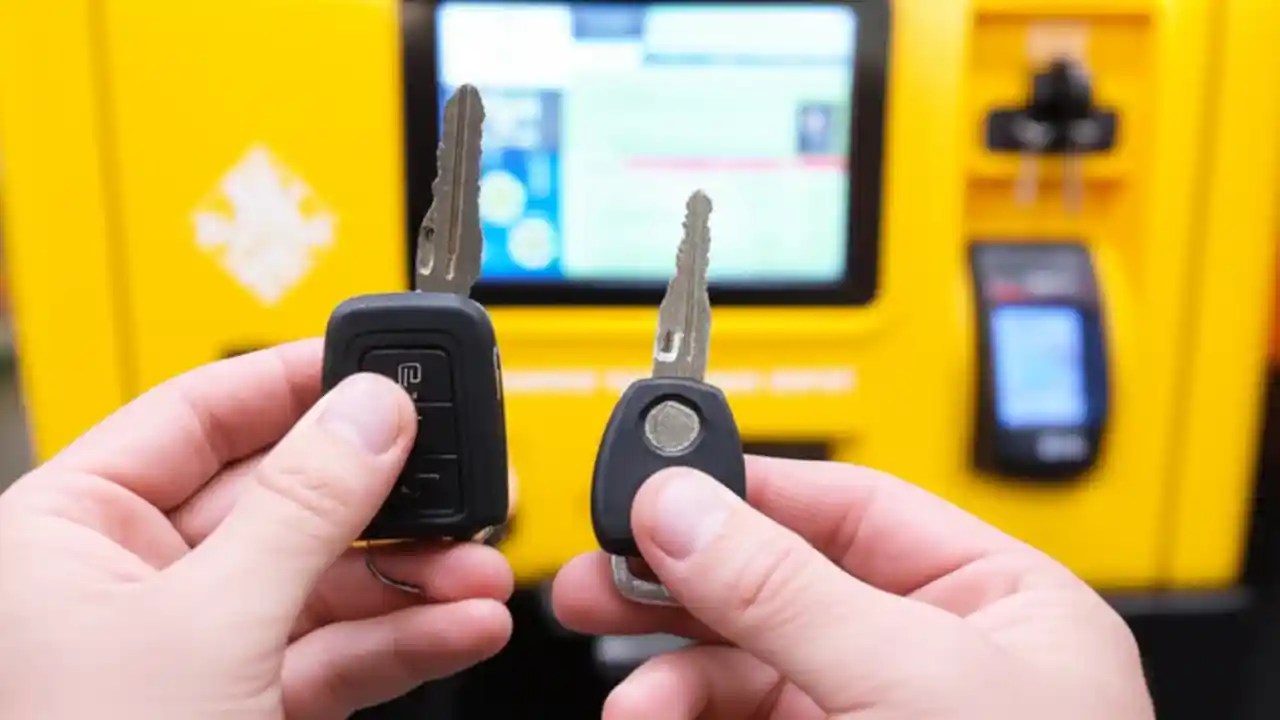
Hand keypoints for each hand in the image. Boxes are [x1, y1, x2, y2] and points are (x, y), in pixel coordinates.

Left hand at [0, 340, 512, 718]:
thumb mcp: (209, 625)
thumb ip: (303, 507)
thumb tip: (370, 411)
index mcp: (70, 528)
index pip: (199, 412)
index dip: (297, 383)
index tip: (382, 368)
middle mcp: (128, 578)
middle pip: (281, 499)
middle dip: (381, 501)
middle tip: (458, 478)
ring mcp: (191, 647)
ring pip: (319, 582)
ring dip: (410, 577)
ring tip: (480, 568)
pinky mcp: (240, 705)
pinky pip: (331, 654)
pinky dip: (401, 642)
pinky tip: (459, 623)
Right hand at [553, 457, 1154, 718]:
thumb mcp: (907, 682)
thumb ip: (787, 590)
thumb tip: (686, 509)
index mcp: (998, 603)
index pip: (854, 509)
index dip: (751, 493)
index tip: (658, 489)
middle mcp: (932, 657)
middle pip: (780, 584)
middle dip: (684, 584)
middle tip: (601, 579)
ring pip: (746, 666)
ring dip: (673, 676)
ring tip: (634, 700)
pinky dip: (684, 717)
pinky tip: (652, 719)